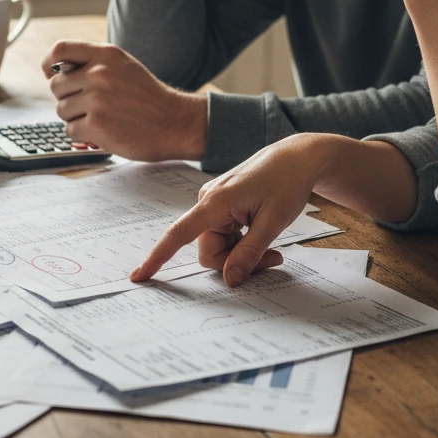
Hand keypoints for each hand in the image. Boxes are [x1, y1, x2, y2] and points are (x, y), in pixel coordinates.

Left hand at [41, 41, 207, 161]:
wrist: (175, 123)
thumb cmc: (148, 98)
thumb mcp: (124, 66)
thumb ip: (93, 63)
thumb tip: (54, 71)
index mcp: (106, 55)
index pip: (60, 50)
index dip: (49, 64)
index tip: (51, 75)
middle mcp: (100, 73)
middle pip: (56, 86)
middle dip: (68, 98)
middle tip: (89, 105)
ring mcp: (97, 100)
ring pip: (62, 110)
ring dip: (76, 118)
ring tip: (101, 118)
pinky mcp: (97, 125)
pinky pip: (71, 130)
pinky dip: (83, 135)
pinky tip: (103, 131)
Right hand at [130, 134, 331, 287]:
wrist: (297, 158)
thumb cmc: (287, 183)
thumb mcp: (273, 223)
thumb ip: (249, 253)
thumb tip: (229, 280)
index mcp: (215, 202)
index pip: (178, 233)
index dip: (158, 257)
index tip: (139, 276)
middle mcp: (208, 202)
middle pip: (209, 251)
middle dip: (237, 262)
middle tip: (272, 259)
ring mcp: (215, 204)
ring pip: (219, 247)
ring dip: (243, 255)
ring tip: (274, 249)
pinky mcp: (223, 207)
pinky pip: (225, 237)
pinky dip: (243, 245)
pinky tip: (263, 236)